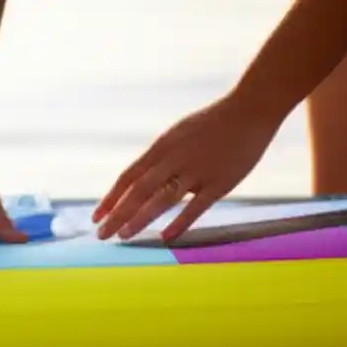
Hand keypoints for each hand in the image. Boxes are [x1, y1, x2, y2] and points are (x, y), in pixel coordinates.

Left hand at [92, 92, 285, 241]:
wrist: (251, 110)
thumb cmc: (211, 125)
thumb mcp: (177, 135)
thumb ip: (159, 159)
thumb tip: (138, 183)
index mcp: (162, 147)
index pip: (128, 177)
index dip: (110, 198)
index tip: (95, 217)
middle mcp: (174, 159)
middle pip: (138, 191)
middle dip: (117, 214)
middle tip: (101, 235)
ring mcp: (197, 172)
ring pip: (162, 199)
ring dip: (140, 219)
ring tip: (123, 236)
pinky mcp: (220, 183)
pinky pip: (196, 207)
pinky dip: (179, 223)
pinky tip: (164, 237)